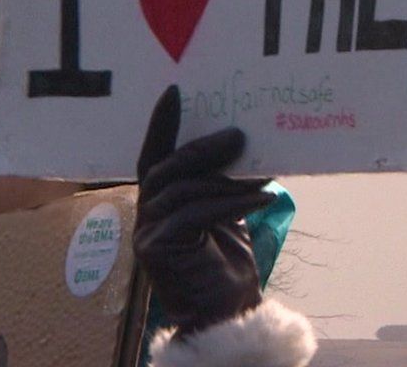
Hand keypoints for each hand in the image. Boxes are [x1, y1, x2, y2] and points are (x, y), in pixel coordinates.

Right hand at [134, 85, 274, 335]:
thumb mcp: (228, 213)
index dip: (162, 125)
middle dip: (202, 149)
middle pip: (167, 168)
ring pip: (181, 190)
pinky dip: (228, 203)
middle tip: (238, 135)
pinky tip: (260, 198)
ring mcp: (147, 234)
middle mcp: (147, 215)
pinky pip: (192, 215)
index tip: (175, 91)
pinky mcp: (156, 250)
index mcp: (160, 202)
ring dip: (223, 178)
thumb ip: (227, 182)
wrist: (225, 314)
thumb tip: (248, 143)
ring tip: (259, 171)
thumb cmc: (226, 265)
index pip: (155, 156)